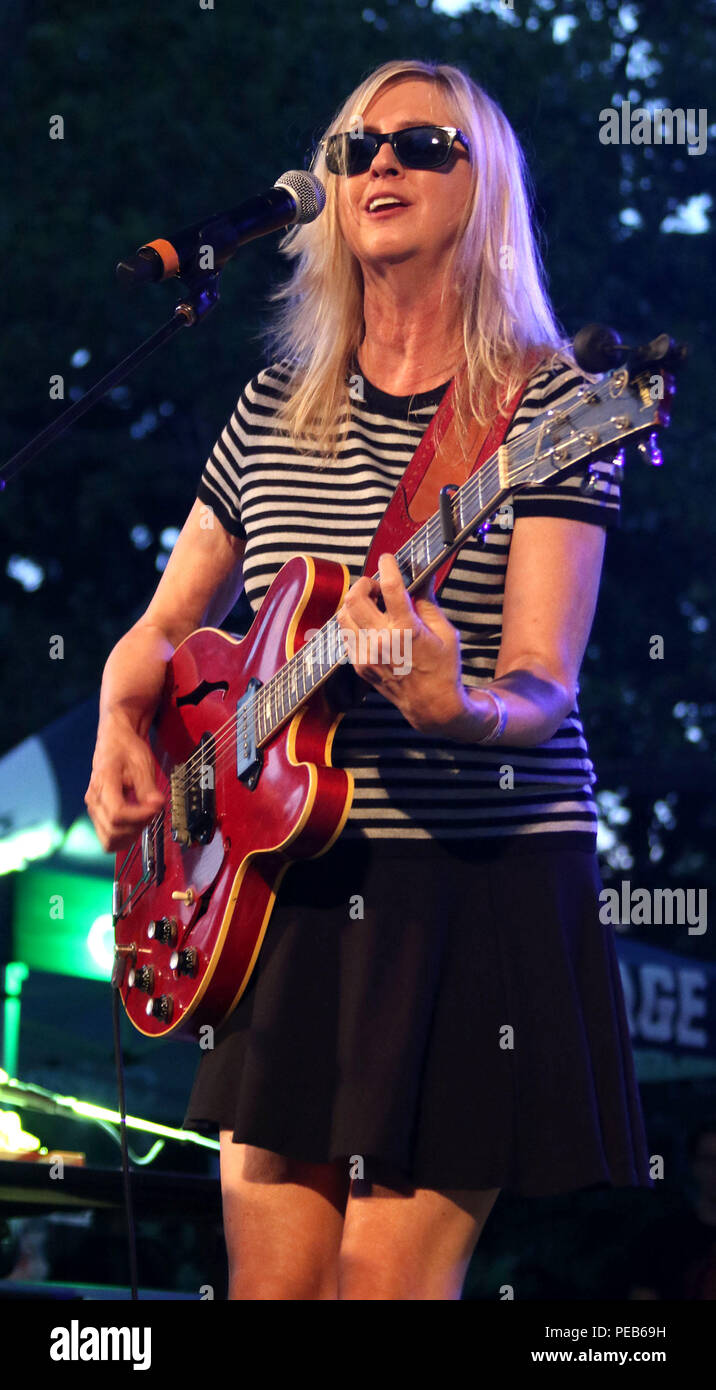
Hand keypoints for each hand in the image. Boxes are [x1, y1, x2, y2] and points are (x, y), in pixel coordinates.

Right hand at [85, 710, 163, 851]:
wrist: (114, 741)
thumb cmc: (126, 749)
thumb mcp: (141, 763)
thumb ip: (148, 788)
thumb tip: (157, 805)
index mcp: (103, 783)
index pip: (118, 814)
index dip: (140, 816)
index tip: (155, 807)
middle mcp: (94, 800)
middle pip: (113, 830)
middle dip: (138, 826)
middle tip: (152, 811)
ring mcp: (94, 809)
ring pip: (108, 839)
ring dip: (131, 835)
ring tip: (144, 817)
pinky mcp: (98, 814)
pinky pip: (108, 836)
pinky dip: (124, 836)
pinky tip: (137, 822)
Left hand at [336, 553, 466, 734]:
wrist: (432, 705)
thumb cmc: (444, 668)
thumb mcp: (445, 631)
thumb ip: (427, 602)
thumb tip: (422, 576)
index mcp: (407, 630)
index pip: (389, 587)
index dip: (387, 566)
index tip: (387, 559)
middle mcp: (382, 641)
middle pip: (354, 598)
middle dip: (364, 583)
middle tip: (377, 586)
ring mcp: (367, 655)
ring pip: (343, 615)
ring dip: (354, 602)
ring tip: (371, 604)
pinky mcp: (360, 665)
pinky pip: (346, 635)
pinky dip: (354, 623)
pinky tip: (370, 624)